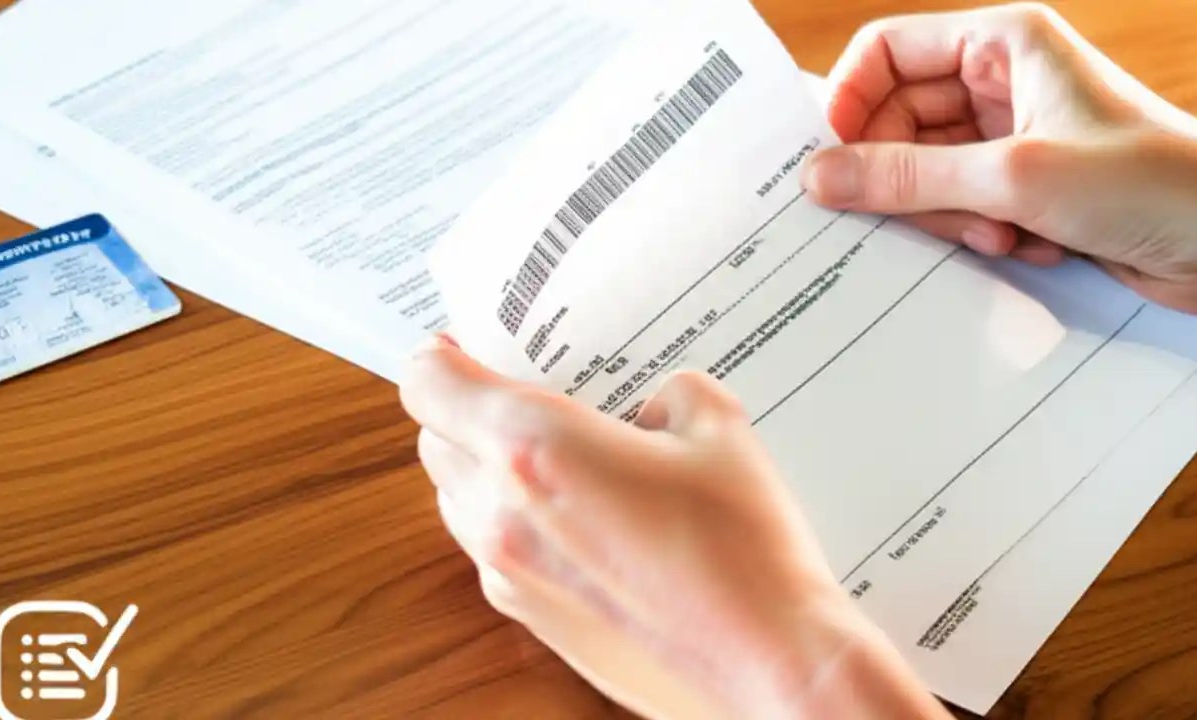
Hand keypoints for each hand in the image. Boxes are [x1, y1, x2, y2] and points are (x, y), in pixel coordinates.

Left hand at [400, 337, 947, 718]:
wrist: (767, 657)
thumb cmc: (742, 547)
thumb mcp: (716, 428)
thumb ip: (670, 391)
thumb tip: (654, 402)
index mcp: (533, 447)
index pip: (429, 382)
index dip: (441, 354)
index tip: (464, 346)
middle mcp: (501, 511)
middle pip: (433, 439)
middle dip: (463, 409)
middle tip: (520, 395)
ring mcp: (509, 572)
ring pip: (454, 498)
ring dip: (481, 469)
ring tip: (551, 459)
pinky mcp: (530, 616)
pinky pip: (488, 550)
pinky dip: (509, 523)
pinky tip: (577, 519)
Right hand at [802, 2, 1196, 314]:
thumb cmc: (1147, 183)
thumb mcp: (1010, 178)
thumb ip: (905, 176)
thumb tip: (818, 176)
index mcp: (1002, 43)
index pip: (886, 52)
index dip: (848, 103)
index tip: (830, 161)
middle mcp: (1001, 81)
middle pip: (896, 120)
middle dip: (903, 175)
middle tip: (918, 214)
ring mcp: (1009, 136)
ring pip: (923, 169)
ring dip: (944, 212)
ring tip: (994, 231)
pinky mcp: (1019, 186)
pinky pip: (954, 204)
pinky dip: (975, 230)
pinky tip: (1024, 243)